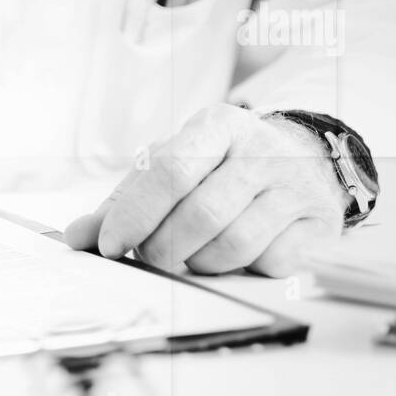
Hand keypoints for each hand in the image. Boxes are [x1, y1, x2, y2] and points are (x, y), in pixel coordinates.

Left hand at [63, 104, 349, 276]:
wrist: (300, 162)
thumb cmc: (218, 169)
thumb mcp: (170, 169)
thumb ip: (122, 202)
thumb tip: (76, 236)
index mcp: (217, 125)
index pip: (170, 172)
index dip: (135, 215)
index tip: (111, 245)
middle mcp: (261, 149)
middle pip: (200, 215)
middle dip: (163, 248)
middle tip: (151, 256)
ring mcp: (295, 186)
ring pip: (234, 245)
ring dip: (199, 263)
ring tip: (191, 254)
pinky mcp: (319, 222)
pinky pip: (269, 263)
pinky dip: (242, 270)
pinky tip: (235, 254)